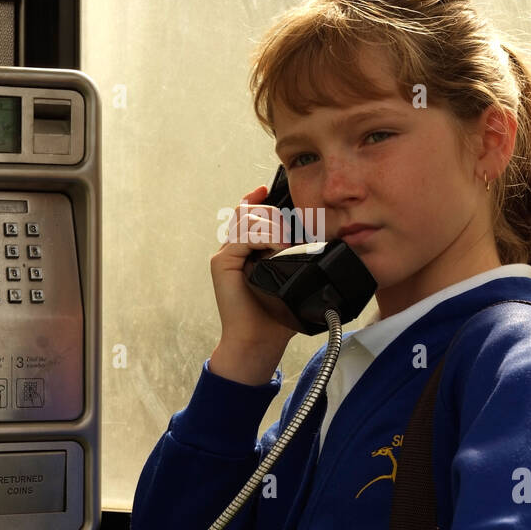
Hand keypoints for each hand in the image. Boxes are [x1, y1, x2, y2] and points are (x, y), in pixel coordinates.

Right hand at [208, 185, 298, 381]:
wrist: (258, 341)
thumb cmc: (276, 314)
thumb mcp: (290, 278)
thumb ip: (292, 256)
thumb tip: (308, 236)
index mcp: (247, 249)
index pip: (248, 212)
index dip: (257, 198)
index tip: (268, 189)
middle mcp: (233, 248)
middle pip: (248, 210)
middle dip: (273, 214)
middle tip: (289, 234)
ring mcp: (226, 254)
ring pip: (246, 218)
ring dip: (271, 225)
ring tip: (285, 245)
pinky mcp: (222, 263)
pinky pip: (242, 236)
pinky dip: (263, 237)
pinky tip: (277, 249)